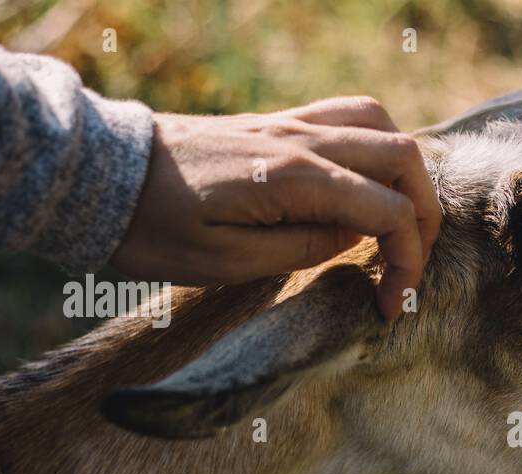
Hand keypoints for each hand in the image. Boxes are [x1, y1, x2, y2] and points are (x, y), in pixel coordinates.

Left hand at [110, 97, 440, 319]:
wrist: (98, 177)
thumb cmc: (151, 229)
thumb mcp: (224, 262)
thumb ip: (301, 249)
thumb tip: (352, 237)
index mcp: (293, 178)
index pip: (390, 211)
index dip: (408, 263)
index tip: (390, 307)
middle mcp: (300, 139)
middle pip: (404, 158)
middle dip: (424, 217)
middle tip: (407, 267)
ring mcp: (288, 123)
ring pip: (382, 126)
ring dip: (404, 177)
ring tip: (393, 225)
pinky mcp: (275, 123)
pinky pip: (348, 118)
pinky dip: (374, 152)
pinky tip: (362, 190)